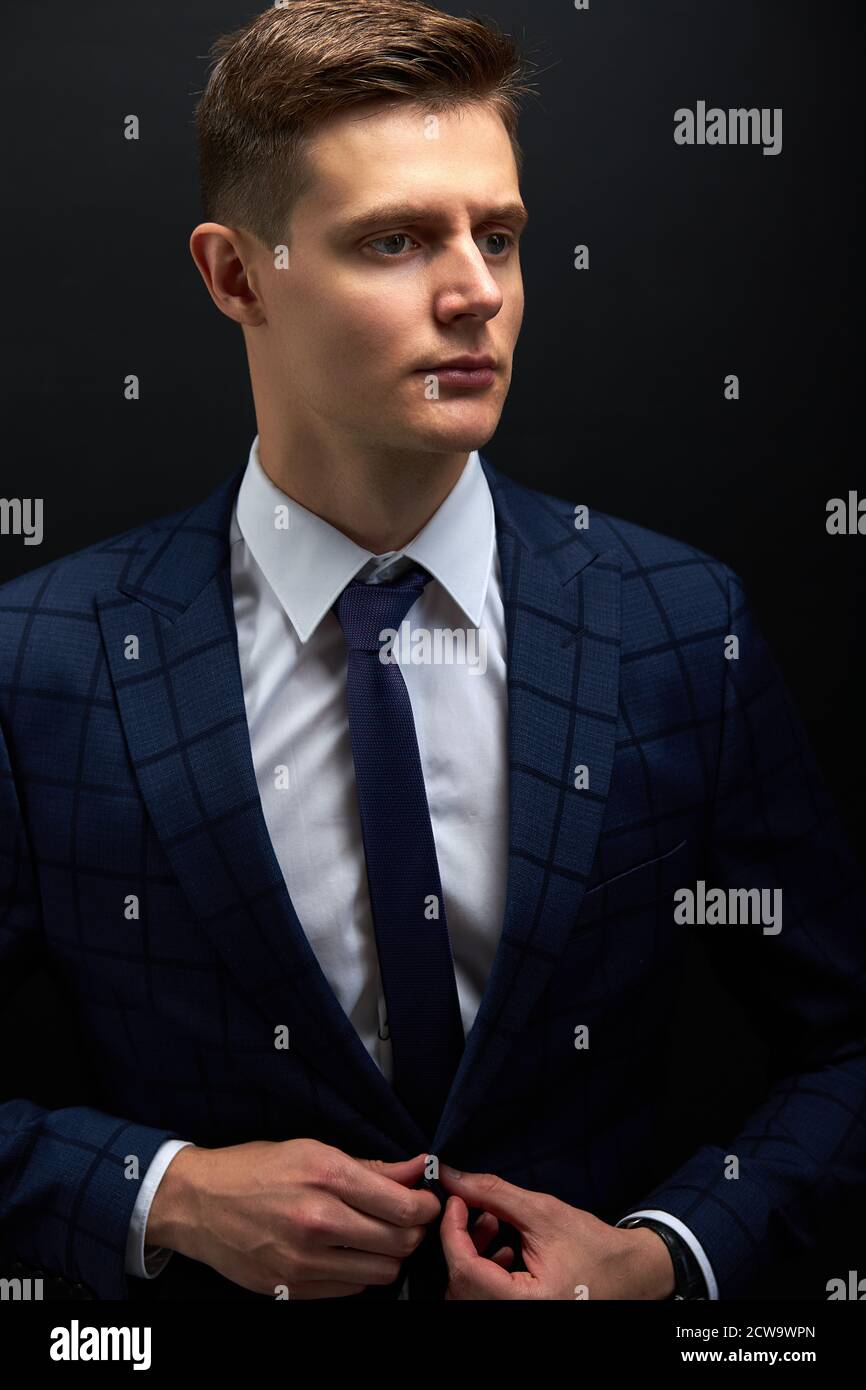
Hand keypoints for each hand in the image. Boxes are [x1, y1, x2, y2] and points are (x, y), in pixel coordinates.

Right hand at [146, 1140, 440, 1297]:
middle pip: (400, 1242)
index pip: (402, 1206)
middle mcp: (318, 1221)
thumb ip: (370, 1166)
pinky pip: (352, 1290)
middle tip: (405, 1218)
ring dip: (389, 1256)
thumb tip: (416, 1168)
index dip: (425, 1205)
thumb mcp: (312, 1150)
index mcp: (326, 1176)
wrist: (198, 1203)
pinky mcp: (293, 1288)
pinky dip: (360, 1273)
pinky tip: (347, 1252)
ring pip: (382, 1272)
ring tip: (375, 1236)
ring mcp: (305, 1260)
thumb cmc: (255, 1169)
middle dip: (413, 1231)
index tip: (425, 1200)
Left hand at [438, 1166, 674, 1299]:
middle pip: (461, 1285)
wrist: (628, 1273)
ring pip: (467, 1292)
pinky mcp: (516, 1313)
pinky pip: (482, 1298)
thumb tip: (453, 1177)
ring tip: (493, 1225)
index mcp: (527, 1302)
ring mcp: (515, 1317)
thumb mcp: (543, 1212)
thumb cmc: (593, 1246)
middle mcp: (517, 1317)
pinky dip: (481, 1271)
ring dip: (470, 1255)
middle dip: (461, 1243)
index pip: (465, 1270)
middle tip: (476, 1211)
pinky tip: (503, 1249)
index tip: (454, 1200)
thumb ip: (493, 1194)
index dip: (452, 1231)